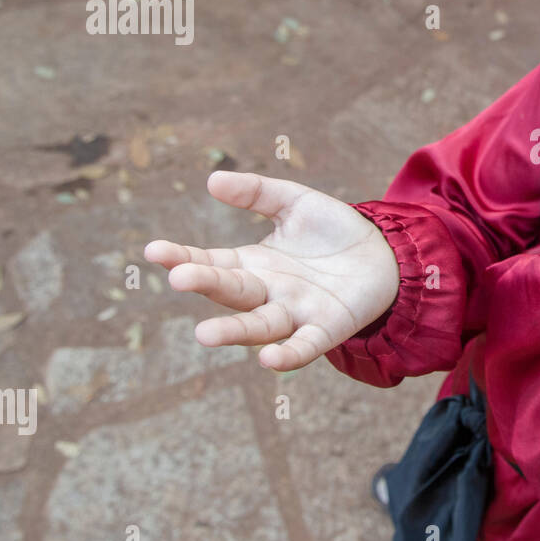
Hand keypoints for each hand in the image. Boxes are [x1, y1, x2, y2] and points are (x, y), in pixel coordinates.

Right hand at [145, 171, 399, 370]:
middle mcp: (267, 293)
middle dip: (205, 285)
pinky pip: (304, 346)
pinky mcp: (327, 328)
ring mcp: (295, 314)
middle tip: (178, 278)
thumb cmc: (334, 231)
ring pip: (259, 326)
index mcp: (253, 265)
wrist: (386, 254)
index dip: (183, 258)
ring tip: (204, 335)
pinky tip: (270, 360)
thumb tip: (212, 180)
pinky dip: (287, 355)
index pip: (211, 263)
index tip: (153, 250)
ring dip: (233, 331)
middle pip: (231, 292)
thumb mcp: (295, 202)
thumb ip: (257, 192)